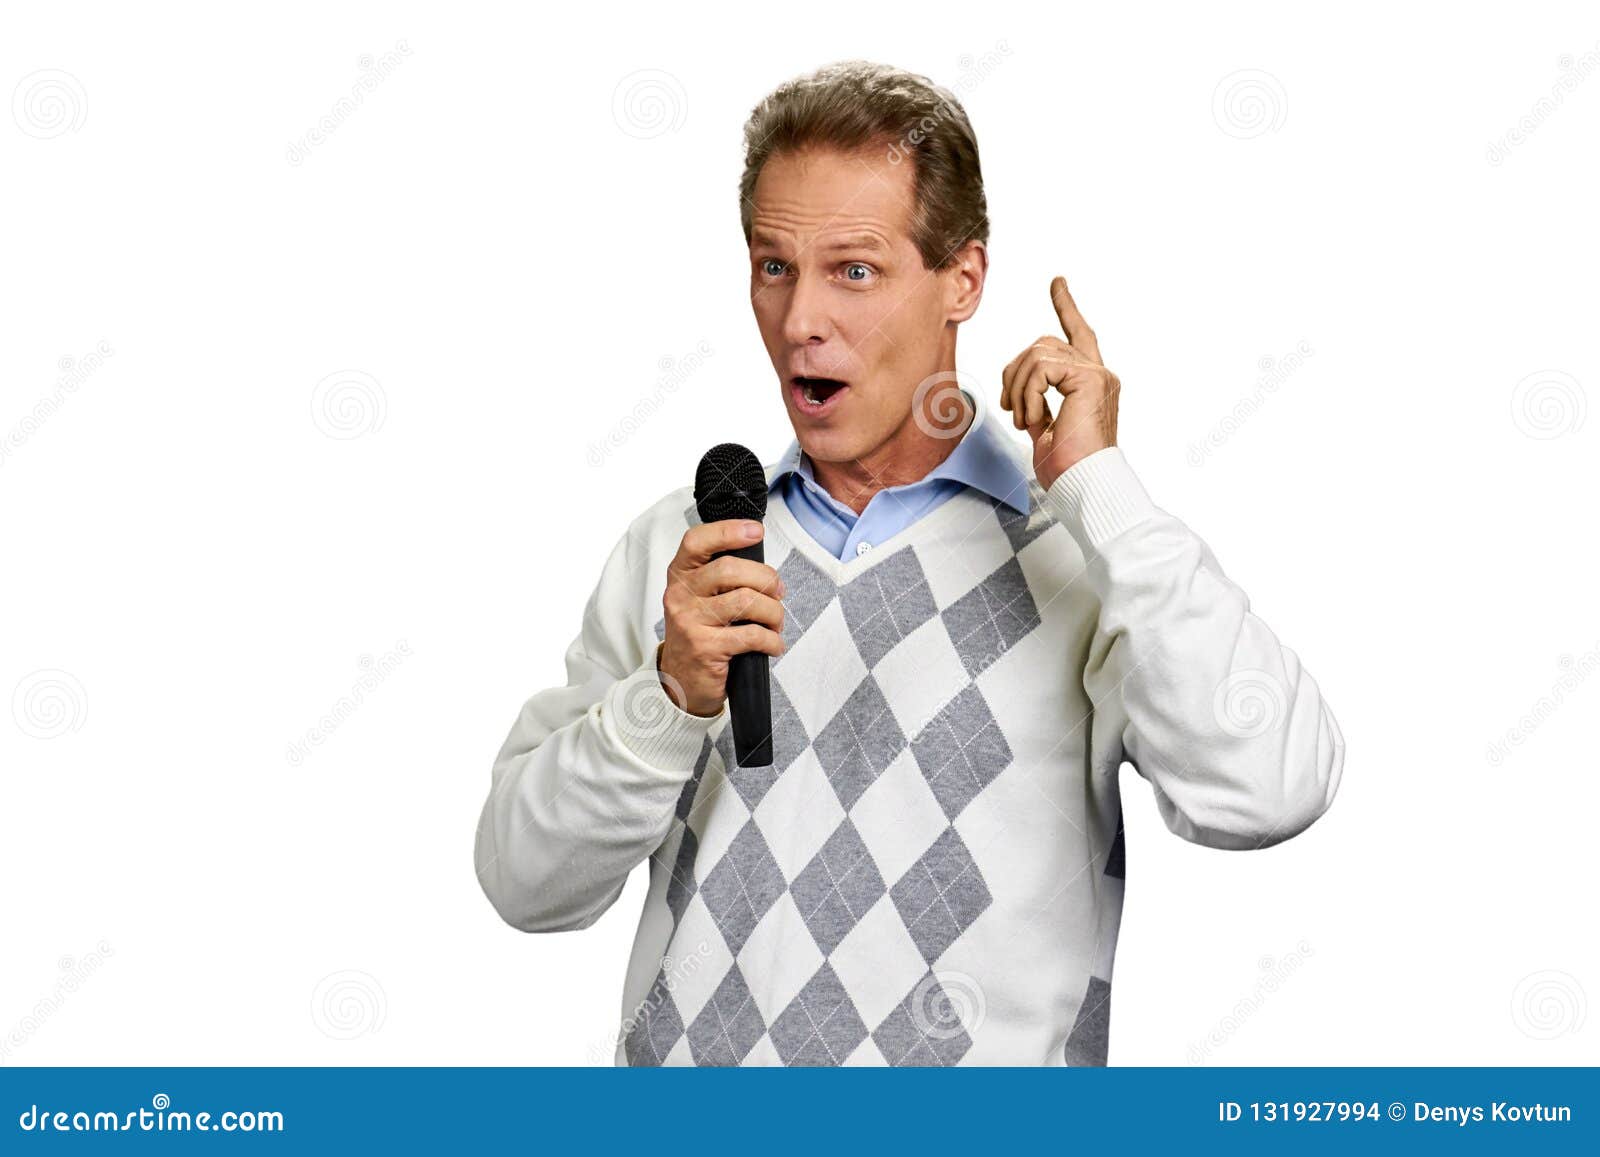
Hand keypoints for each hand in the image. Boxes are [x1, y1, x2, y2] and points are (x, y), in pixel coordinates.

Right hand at [657, 519, 785, 716]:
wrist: (682, 680)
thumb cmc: (700, 632)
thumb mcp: (700, 597)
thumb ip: (721, 577)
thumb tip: (764, 568)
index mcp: (680, 575)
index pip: (697, 541)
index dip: (728, 531)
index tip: (756, 532)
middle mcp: (680, 594)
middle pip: (730, 569)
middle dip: (765, 578)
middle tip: (777, 592)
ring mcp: (690, 621)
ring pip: (746, 601)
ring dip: (773, 612)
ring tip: (775, 622)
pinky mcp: (705, 648)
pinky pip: (751, 635)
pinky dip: (771, 640)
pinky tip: (773, 644)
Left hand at [1000, 275, 1120, 489]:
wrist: (1084, 485)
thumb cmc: (1068, 470)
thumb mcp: (1044, 432)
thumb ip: (1037, 406)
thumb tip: (1020, 395)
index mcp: (1090, 384)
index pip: (1078, 335)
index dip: (1066, 307)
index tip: (1056, 283)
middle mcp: (1099, 374)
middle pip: (1042, 344)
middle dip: (1015, 371)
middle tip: (1013, 408)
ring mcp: (1097, 374)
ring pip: (1037, 353)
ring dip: (1019, 387)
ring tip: (1023, 419)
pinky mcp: (1090, 379)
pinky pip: (1041, 368)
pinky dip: (1027, 393)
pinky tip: (1032, 418)